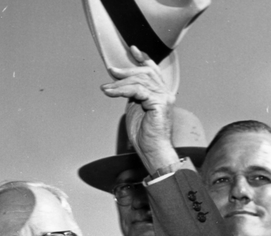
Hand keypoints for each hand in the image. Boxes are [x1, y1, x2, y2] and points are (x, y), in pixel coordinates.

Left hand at [100, 46, 178, 171]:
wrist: (153, 150)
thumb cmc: (144, 135)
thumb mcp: (136, 110)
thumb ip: (133, 96)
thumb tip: (121, 86)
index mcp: (160, 93)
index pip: (153, 70)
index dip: (143, 59)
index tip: (132, 50)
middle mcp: (165, 92)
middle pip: (145, 72)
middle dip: (127, 70)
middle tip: (111, 70)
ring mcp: (164, 97)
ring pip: (140, 80)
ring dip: (119, 83)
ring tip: (106, 88)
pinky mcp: (159, 103)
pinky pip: (138, 90)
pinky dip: (122, 90)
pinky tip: (111, 92)